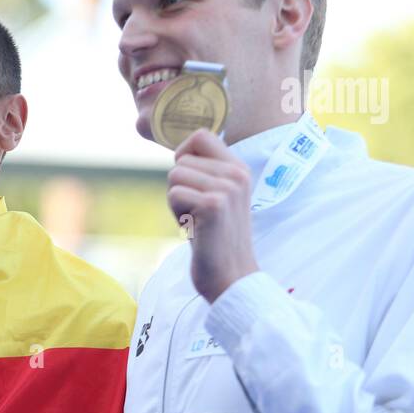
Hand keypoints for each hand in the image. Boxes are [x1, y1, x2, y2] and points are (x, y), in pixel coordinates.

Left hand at [167, 129, 259, 302]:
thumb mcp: (217, 197)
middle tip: (197, 212)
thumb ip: (205, 173)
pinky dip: (177, 213)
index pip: (201, 135)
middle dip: (179, 187)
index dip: (183, 155)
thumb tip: (179, 152)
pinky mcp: (213, 205)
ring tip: (196, 220)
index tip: (190, 183)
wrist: (231, 276)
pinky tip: (195, 229)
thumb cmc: (215, 238)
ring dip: (177, 201)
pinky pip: (174, 193)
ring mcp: (227, 188)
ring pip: (175, 175)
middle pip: (181, 160)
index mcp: (239, 169)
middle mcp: (237, 174)